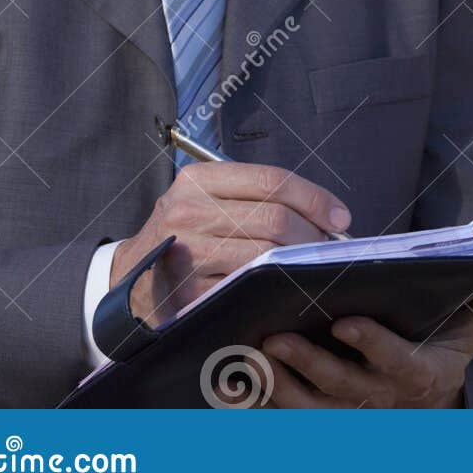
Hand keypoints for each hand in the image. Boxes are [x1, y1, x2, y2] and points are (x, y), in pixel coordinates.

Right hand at [110, 161, 350, 324]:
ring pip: (264, 256)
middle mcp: (188, 210)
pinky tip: (286, 291)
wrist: (130, 280)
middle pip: (273, 219)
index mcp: (197, 180)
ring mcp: (186, 253)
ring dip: (298, 264)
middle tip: (331, 248)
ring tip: (313, 267)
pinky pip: (246, 289)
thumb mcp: (204, 200)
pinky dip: (273, 290)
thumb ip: (253, 197)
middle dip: (313, 236)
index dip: (314, 198)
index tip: (341, 216)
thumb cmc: (183, 236)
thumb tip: (324, 212)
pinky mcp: (188, 293)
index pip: (271, 180)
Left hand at [260, 253, 472, 407]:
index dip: (370, 344)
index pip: (393, 360)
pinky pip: (293, 413)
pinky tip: (246, 372)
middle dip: (310, 364)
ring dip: (282, 383)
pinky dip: (268, 396)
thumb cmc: (449, 352)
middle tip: (279, 338)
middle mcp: (382, 399)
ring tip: (256, 352)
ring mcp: (351, 414)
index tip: (346, 321)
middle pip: (342, 386)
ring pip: (312, 406)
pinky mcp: (327, 418)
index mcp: (418, 373)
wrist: (431, 407)